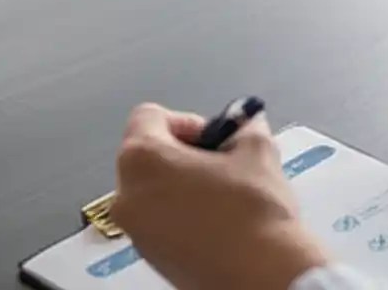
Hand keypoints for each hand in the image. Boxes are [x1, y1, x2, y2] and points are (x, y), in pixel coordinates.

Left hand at [112, 103, 329, 289]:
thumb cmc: (253, 212)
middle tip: (223, 161)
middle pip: (147, 155)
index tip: (214, 136)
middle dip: (185, 153)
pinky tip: (220, 219)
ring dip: (184, 184)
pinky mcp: (151, 256)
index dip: (187, 120)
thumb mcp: (258, 150)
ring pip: (153, 190)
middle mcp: (127, 195)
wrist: (259, 271)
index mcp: (143, 159)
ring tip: (226, 193)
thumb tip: (245, 124)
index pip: (149, 117)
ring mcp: (136, 231)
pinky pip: (160, 220)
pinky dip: (183, 213)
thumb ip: (245, 127)